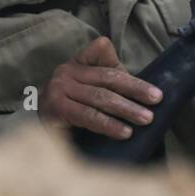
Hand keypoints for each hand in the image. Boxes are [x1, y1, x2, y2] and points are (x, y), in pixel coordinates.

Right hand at [39, 36, 161, 139]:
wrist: (37, 126)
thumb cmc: (72, 106)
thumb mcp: (92, 88)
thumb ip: (112, 79)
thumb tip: (148, 90)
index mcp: (78, 62)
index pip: (110, 65)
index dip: (133, 80)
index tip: (156, 94)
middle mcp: (66, 71)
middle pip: (108, 80)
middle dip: (135, 92)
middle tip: (157, 104)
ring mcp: (58, 89)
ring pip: (100, 98)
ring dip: (126, 110)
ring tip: (146, 119)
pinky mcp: (55, 109)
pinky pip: (87, 116)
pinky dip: (108, 125)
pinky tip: (124, 132)